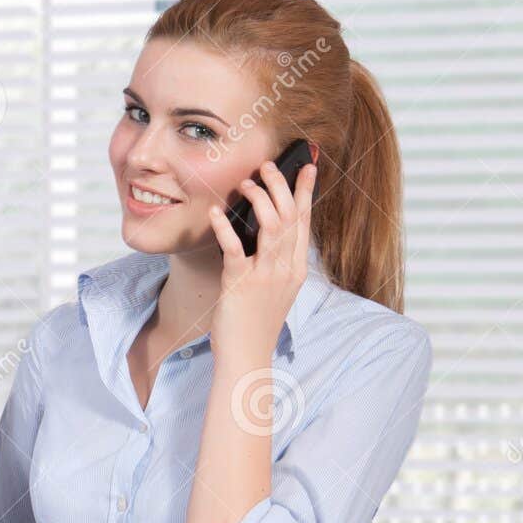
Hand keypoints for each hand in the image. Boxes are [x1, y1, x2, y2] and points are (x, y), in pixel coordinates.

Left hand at [207, 157, 316, 362]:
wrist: (247, 356)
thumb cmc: (256, 322)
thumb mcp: (276, 289)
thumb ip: (276, 260)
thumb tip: (266, 228)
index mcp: (296, 269)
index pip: (305, 221)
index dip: (306, 191)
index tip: (307, 165)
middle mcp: (286, 269)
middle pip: (291, 216)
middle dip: (280, 184)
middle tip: (267, 165)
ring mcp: (265, 276)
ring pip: (272, 225)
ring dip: (259, 198)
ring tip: (246, 182)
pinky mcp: (240, 284)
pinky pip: (234, 248)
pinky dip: (225, 227)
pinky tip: (216, 212)